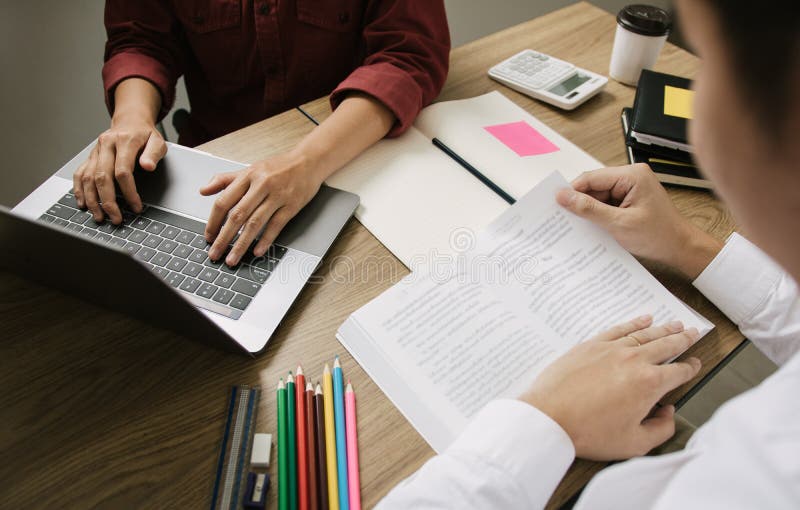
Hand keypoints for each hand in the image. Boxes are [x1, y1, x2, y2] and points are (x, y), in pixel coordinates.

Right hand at [73, 115, 165, 223]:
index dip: (129, 192)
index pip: (123, 171)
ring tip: (99, 216)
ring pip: (88, 177)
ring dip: (92, 200)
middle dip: (108, 201)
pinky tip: (83, 203)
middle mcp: (106, 145)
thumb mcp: (158, 141)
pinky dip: (79, 190)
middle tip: (116, 218)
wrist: (130, 120)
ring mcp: (95, 151)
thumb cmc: (145, 134)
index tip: (135, 206)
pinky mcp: (90, 156)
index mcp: (124, 141)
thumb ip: (154, 154)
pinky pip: (79, 173)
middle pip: (102, 177)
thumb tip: (148, 166)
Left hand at [200, 151, 323, 265]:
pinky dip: (265, 240)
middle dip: (223, 237)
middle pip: (237, 215)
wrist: (308, 161)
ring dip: (241, 244)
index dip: (213, 221)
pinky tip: (257, 251)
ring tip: (233, 258)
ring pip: (255, 223)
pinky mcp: (292, 205)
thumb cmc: (278, 167)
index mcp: (247, 176)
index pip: (224, 201)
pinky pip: (276, 226)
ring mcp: (277, 195)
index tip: (208, 236)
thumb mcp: (250, 169)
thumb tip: (203, 190)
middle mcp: (261, 185)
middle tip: (214, 253)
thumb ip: (225, 180)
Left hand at [519, 315, 701, 459]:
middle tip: (693, 333)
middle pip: (665, 345)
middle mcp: (634, 361)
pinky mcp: (590, 345)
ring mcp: (611, 349)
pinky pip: (619, 329)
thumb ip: (661, 429)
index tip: (695, 364)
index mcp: (649, 384)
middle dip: (682, 339)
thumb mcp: (635, 443)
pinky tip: (644, 319)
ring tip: (676, 324)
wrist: (550, 417)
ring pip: (644, 334)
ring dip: (663, 329)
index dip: (690, 368)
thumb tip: (668, 413)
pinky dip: (634, 323)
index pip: (678, 372)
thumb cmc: (589, 432)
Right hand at [556, 164, 722, 278]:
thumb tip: (563, 197)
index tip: (556, 204)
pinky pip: (606, 203)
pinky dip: (599, 214)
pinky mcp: (630, 198)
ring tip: (581, 226)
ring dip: (590, 211)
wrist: (681, 248)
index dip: (572, 191)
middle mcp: (631, 176)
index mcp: (632, 175)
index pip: (591, 178)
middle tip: (565, 219)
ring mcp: (631, 187)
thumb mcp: (619, 224)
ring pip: (598, 196)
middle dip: (581, 203)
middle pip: (593, 186)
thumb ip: (589, 209)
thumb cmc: (658, 235)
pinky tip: (594, 226)